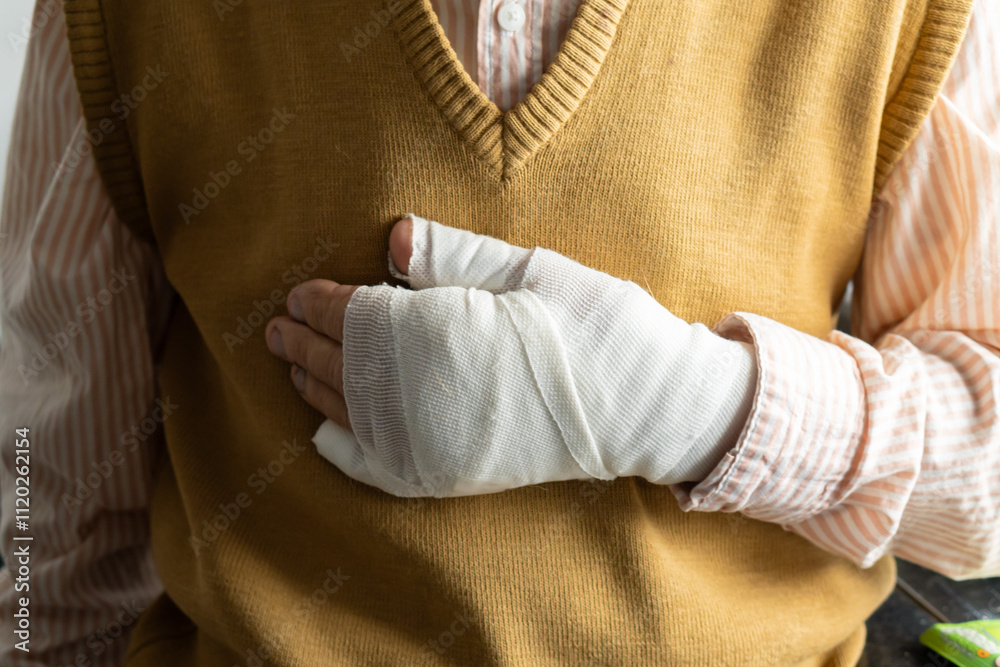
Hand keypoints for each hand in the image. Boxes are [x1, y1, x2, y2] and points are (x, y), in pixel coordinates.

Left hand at [267, 215, 756, 497]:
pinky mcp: (449, 474)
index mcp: (437, 335)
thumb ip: (455, 257)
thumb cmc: (596, 325)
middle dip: (304, 342)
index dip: (323, 302)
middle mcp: (421, 395)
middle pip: (341, 364)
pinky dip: (342, 446)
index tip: (301, 291)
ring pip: (349, 413)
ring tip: (289, 363)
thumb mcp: (531, 272)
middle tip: (275, 326)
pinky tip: (325, 431)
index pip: (356, 316)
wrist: (644, 405)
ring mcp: (431, 443)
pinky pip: (375, 464)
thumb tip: (392, 237)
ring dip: (313, 385)